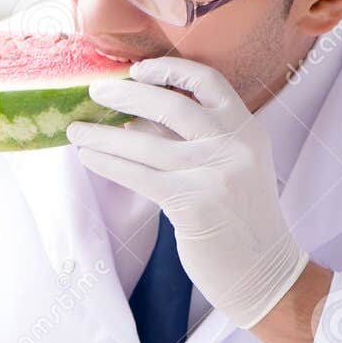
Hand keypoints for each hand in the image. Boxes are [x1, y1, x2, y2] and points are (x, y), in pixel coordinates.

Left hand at [66, 57, 307, 330]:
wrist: (265, 273)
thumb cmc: (240, 219)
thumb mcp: (234, 167)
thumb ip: (198, 140)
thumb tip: (136, 116)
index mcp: (248, 130)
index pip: (209, 82)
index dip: (170, 69)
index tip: (137, 69)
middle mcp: (235, 146)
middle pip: (171, 104)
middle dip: (126, 95)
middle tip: (94, 90)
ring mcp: (215, 174)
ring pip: (146, 143)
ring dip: (104, 134)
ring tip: (76, 129)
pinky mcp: (193, 204)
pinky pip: (138, 176)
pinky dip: (108, 163)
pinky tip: (88, 157)